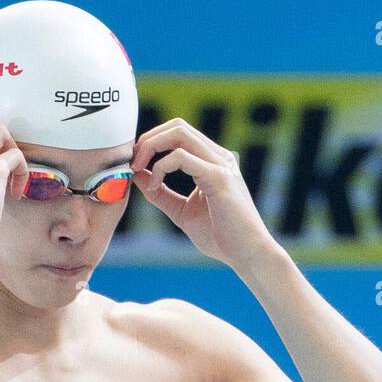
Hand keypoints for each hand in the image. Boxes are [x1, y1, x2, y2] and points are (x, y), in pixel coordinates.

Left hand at [130, 119, 277, 268]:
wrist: (247, 254)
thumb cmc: (221, 237)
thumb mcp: (182, 211)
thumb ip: (160, 193)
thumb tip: (137, 175)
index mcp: (213, 162)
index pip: (179, 133)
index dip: (153, 142)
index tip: (136, 164)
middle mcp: (219, 157)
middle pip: (177, 126)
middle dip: (148, 140)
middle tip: (133, 163)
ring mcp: (220, 164)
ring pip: (178, 133)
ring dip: (151, 147)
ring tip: (138, 169)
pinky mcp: (218, 177)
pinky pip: (181, 157)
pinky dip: (160, 167)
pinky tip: (154, 186)